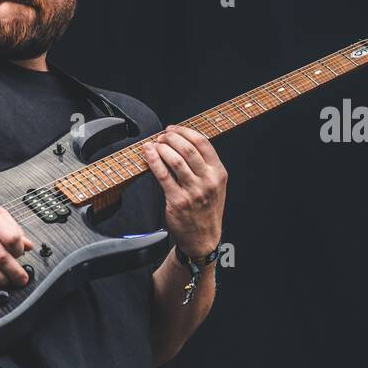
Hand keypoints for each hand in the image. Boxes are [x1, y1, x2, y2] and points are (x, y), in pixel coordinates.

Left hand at [141, 125, 226, 255]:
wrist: (203, 239)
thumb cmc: (207, 209)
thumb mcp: (215, 185)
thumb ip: (204, 165)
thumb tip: (182, 141)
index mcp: (218, 173)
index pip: (203, 143)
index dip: (185, 131)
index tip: (173, 128)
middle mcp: (208, 181)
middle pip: (188, 148)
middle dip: (171, 137)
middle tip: (161, 136)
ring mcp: (193, 191)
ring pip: (175, 160)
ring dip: (161, 147)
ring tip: (155, 145)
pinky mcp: (178, 201)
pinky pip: (163, 175)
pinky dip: (153, 161)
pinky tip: (148, 154)